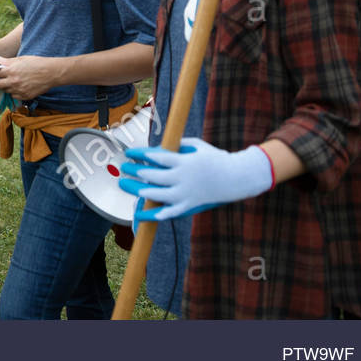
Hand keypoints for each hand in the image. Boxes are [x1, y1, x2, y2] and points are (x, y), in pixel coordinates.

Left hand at [0, 55, 60, 100]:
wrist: (52, 73)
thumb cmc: (37, 63)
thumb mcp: (22, 59)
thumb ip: (8, 61)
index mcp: (11, 70)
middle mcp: (13, 81)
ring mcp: (19, 90)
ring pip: (6, 91)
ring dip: (4, 87)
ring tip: (5, 84)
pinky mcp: (25, 96)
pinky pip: (14, 96)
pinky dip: (14, 92)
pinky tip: (17, 87)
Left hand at [120, 138, 274, 221]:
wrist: (238, 178)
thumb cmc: (215, 158)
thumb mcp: (197, 145)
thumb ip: (176, 145)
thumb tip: (158, 146)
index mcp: (184, 161)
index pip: (155, 157)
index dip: (140, 154)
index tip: (128, 152)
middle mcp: (183, 178)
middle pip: (152, 176)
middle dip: (135, 171)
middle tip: (123, 168)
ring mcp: (186, 194)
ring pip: (157, 195)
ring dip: (139, 191)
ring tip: (127, 187)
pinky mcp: (191, 205)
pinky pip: (170, 212)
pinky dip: (155, 214)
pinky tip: (140, 215)